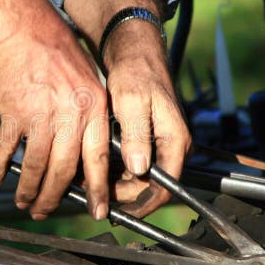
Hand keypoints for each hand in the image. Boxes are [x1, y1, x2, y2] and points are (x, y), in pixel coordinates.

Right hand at [0, 28, 109, 220]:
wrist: (26, 30)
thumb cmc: (60, 54)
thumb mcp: (91, 81)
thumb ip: (92, 117)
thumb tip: (87, 157)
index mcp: (94, 109)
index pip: (99, 159)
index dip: (97, 190)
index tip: (97, 212)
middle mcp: (71, 115)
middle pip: (64, 170)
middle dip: (54, 198)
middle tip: (44, 212)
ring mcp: (41, 114)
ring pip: (36, 165)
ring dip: (28, 190)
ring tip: (23, 202)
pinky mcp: (15, 112)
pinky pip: (7, 148)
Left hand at [104, 19, 190, 216]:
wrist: (135, 53)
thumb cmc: (136, 72)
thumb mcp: (133, 101)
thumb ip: (136, 135)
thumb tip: (139, 167)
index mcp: (175, 140)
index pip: (165, 187)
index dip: (141, 204)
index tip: (116, 211)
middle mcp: (173, 146)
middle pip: (150, 186)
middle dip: (122, 194)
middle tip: (93, 194)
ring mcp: (161, 144)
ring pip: (140, 177)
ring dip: (116, 182)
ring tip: (88, 182)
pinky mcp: (148, 140)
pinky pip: (134, 164)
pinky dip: (114, 168)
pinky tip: (93, 167)